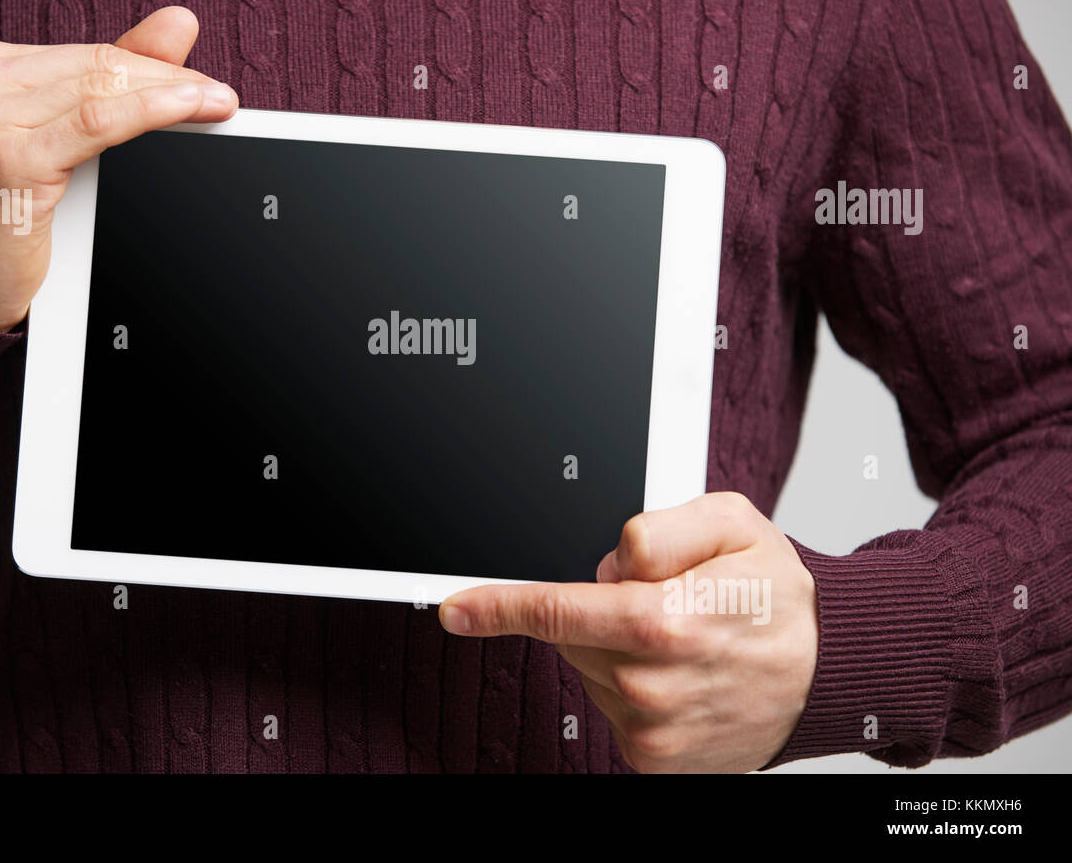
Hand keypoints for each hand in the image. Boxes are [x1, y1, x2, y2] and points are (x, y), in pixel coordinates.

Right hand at [0, 6, 236, 330]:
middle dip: (170, 79)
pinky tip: (187, 111)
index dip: (157, 66)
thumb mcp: (60, 141)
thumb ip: (112, 85)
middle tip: (220, 95)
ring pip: (102, 90)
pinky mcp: (8, 157)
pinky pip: (97, 123)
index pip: (93, 56)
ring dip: (171, 94)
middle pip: (100, 68)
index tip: (206, 84)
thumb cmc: (12, 216)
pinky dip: (150, 113)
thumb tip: (179, 22)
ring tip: (217, 103)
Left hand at [438, 492, 818, 771]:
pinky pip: (612, 707)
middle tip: (663, 598)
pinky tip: (679, 675)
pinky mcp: (656, 757)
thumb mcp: (734, 524)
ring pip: (590, 668)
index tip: (455, 608)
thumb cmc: (778, 595)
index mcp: (666, 622)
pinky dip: (632, 684)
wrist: (826, 673)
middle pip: (571, 632)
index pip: (559, 611)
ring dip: (616, 646)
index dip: (501, 606)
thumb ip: (663, 528)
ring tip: (682, 637)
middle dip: (596, 605)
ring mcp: (653, 727)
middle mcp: (653, 684)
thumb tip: (615, 559)